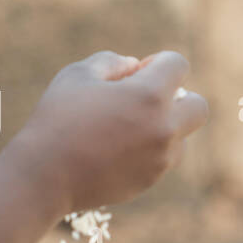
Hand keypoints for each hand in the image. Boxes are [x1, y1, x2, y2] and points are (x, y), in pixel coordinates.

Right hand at [9, 48, 207, 214]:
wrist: (44, 176)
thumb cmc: (57, 119)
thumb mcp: (77, 74)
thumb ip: (112, 62)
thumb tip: (135, 66)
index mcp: (149, 94)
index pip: (178, 66)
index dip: (157, 63)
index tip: (136, 73)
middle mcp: (164, 127)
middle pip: (198, 106)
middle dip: (179, 98)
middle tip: (146, 101)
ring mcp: (160, 158)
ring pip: (182, 137)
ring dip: (163, 127)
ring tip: (125, 129)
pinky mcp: (150, 180)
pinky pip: (163, 160)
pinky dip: (150, 152)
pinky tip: (117, 150)